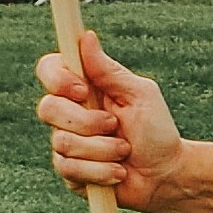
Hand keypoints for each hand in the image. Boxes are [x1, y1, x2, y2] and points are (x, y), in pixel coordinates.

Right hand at [36, 28, 183, 209]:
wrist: (165, 175)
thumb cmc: (156, 130)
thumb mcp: (139, 95)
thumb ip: (109, 71)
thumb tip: (86, 37)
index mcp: (85, 88)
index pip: (49, 69)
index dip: (58, 79)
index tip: (83, 90)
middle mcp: (70, 113)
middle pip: (47, 108)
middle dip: (86, 122)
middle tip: (115, 126)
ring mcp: (66, 143)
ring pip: (62, 142)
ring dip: (102, 149)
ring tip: (124, 152)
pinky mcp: (69, 171)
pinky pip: (69, 169)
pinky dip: (100, 171)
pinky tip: (117, 172)